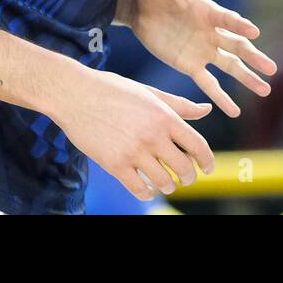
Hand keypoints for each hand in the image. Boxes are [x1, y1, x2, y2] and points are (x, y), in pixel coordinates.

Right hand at [51, 66, 215, 200]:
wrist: (74, 93)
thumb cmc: (112, 89)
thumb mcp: (148, 92)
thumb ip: (178, 104)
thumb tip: (207, 110)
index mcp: (164, 116)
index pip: (198, 146)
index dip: (207, 161)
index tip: (208, 169)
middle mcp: (152, 135)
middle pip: (184, 168)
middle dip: (189, 177)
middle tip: (185, 179)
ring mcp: (133, 151)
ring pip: (164, 182)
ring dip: (168, 186)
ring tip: (164, 183)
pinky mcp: (114, 164)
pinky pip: (139, 189)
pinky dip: (147, 193)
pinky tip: (146, 189)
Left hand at [128, 0, 275, 117]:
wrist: (138, 3)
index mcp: (207, 9)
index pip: (226, 19)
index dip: (238, 25)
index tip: (253, 32)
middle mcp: (210, 31)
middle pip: (237, 47)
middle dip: (254, 58)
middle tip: (272, 69)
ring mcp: (202, 48)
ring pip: (229, 66)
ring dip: (247, 78)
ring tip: (265, 91)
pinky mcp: (189, 63)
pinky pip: (208, 82)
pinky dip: (220, 96)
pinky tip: (233, 111)